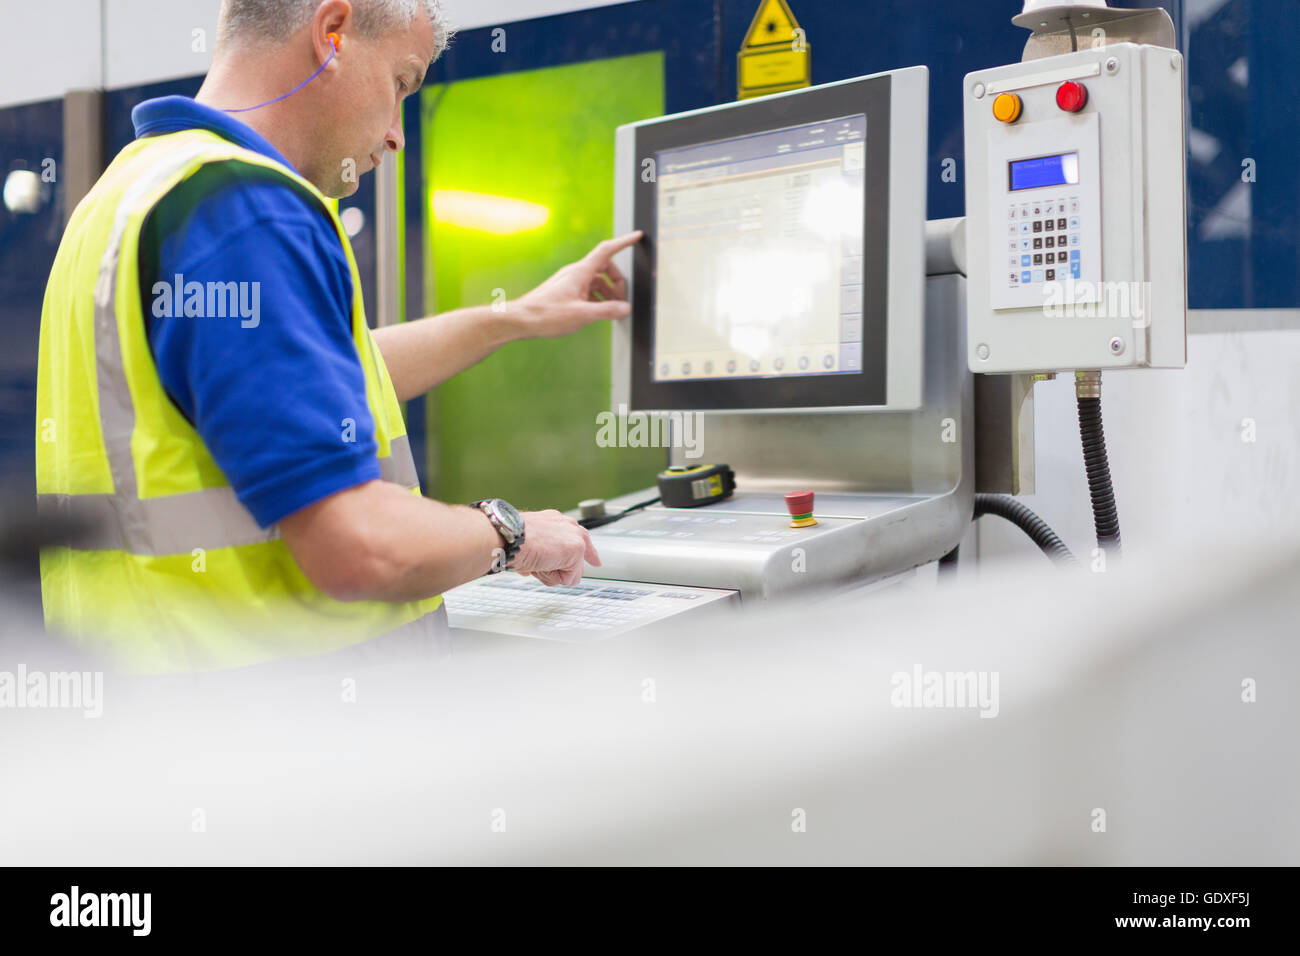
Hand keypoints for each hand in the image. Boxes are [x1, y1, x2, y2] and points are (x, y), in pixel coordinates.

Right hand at [511, 509, 601, 585]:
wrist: (510, 536)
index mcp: (556, 521)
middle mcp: (569, 526)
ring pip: (571, 573)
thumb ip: (540, 552)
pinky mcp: (577, 550)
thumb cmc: (512, 539)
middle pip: (580, 558)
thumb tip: (532, 568)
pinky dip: (552, 577)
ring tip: (536, 562)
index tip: (596, 562)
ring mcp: (575, 538)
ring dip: (552, 574)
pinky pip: (568, 579)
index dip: (588, 553)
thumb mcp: (528, 543)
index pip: (579, 537)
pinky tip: (541, 565)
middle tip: (543, 566)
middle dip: (565, 570)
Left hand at [512, 231, 642, 337]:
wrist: (521, 319)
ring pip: (596, 279)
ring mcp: (570, 281)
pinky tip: (596, 311)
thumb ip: (606, 311)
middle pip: (605, 267)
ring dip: (607, 292)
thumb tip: (624, 308)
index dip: (624, 242)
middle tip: (621, 299)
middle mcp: (575, 273)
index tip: (637, 236)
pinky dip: (596, 297)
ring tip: (610, 309)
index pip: (607, 251)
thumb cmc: (545, 314)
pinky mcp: (565, 290)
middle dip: (617, 281)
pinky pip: (587, 288)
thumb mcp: (581, 315)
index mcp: (580, 272)